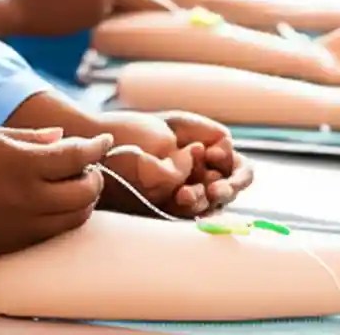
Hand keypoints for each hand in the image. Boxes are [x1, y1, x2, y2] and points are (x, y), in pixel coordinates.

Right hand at [0, 126, 112, 257]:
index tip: (103, 140)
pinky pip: (47, 237)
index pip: (79, 157)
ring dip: (80, 203)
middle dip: (92, 177)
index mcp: (20, 165)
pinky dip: (58, 221)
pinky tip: (46, 206)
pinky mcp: (3, 248)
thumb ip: (27, 139)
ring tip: (69, 185)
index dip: (96, 147)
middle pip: (85, 194)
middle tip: (85, 164)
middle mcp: (25, 202)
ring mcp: (15, 230)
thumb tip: (61, 139)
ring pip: (72, 221)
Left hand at [95, 111, 254, 217]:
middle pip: (229, 191)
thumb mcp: (175, 124)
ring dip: (205, 199)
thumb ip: (206, 131)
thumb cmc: (136, 132)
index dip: (235, 166)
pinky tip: (182, 195)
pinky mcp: (164, 212)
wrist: (102, 143)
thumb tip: (227, 144)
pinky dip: (188, 207)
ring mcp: (184, 197)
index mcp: (207, 160)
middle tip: (216, 189)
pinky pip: (186, 215)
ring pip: (209, 206)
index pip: (238, 169)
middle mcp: (200, 181)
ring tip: (189, 192)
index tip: (214, 154)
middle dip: (227, 188)